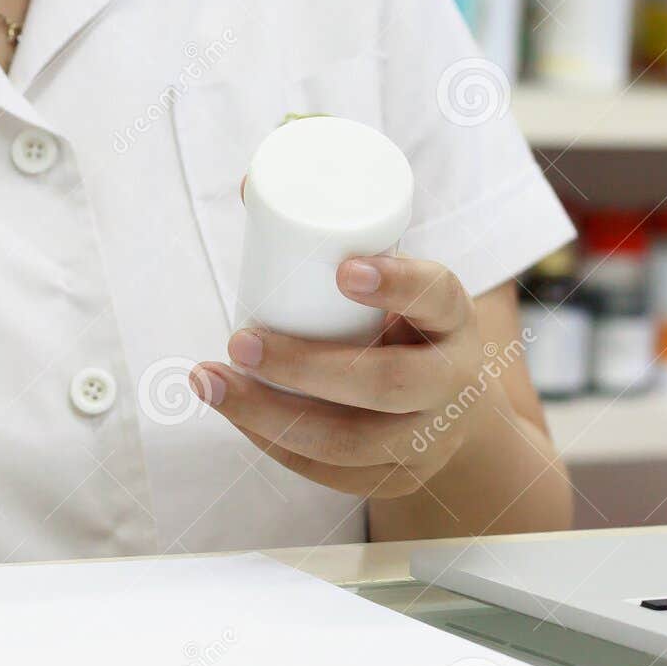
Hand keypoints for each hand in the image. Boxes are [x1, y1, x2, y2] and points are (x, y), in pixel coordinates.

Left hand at [192, 256, 492, 497]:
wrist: (455, 406)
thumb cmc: (405, 324)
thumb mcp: (395, 282)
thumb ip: (335, 236)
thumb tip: (249, 186)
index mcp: (455, 320)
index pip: (439, 296)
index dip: (398, 284)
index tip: (344, 268)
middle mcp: (451, 383)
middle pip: (387, 383)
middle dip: (304, 366)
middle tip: (239, 338)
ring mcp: (426, 440)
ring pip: (351, 441)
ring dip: (270, 413)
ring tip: (211, 379)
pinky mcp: (396, 479)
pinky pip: (331, 475)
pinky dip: (273, 443)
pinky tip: (232, 412)